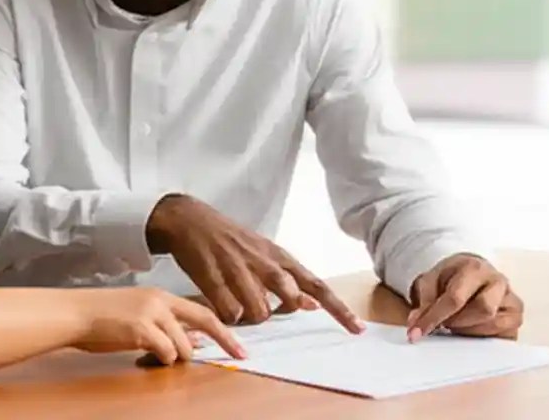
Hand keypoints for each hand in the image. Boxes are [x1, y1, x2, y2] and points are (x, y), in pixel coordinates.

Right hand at [70, 287, 246, 365]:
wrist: (75, 313)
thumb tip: (195, 340)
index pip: (204, 312)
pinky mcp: (141, 329)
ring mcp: (152, 313)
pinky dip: (159, 360)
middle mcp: (161, 301)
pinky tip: (142, 354)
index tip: (240, 347)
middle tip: (239, 355)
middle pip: (204, 323)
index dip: (226, 332)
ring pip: (183, 346)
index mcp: (162, 295)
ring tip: (152, 353)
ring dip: (174, 357)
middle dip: (222, 343)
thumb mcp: (140, 316)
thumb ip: (169, 326)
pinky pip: (165, 353)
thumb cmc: (103, 318)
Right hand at [146, 195, 364, 330]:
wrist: (190, 219)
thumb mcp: (264, 253)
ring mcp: (238, 268)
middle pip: (291, 297)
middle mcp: (264, 261)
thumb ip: (288, 278)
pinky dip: (228, 315)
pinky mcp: (213, 277)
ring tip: (237, 302)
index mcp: (279, 256)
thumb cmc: (230, 241)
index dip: (338, 308)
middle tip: (270, 307)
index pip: (317, 284)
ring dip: (251, 315)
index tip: (358, 329)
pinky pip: (229, 312)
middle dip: (285, 309)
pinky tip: (221, 303)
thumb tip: (311, 303)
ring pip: (260, 311)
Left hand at [406, 254, 523, 340]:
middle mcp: (498, 281)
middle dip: (458, 322)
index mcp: (475, 268)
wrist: (471, 272)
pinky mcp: (516, 317)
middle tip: (444, 324)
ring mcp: (512, 299)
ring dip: (470, 330)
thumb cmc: (451, 277)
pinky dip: (484, 336)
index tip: (416, 332)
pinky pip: (504, 335)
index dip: (434, 317)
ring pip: (494, 324)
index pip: (456, 297)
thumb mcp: (431, 281)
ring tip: (456, 324)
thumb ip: (423, 301)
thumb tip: (415, 325)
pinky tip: (471, 330)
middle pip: (482, 310)